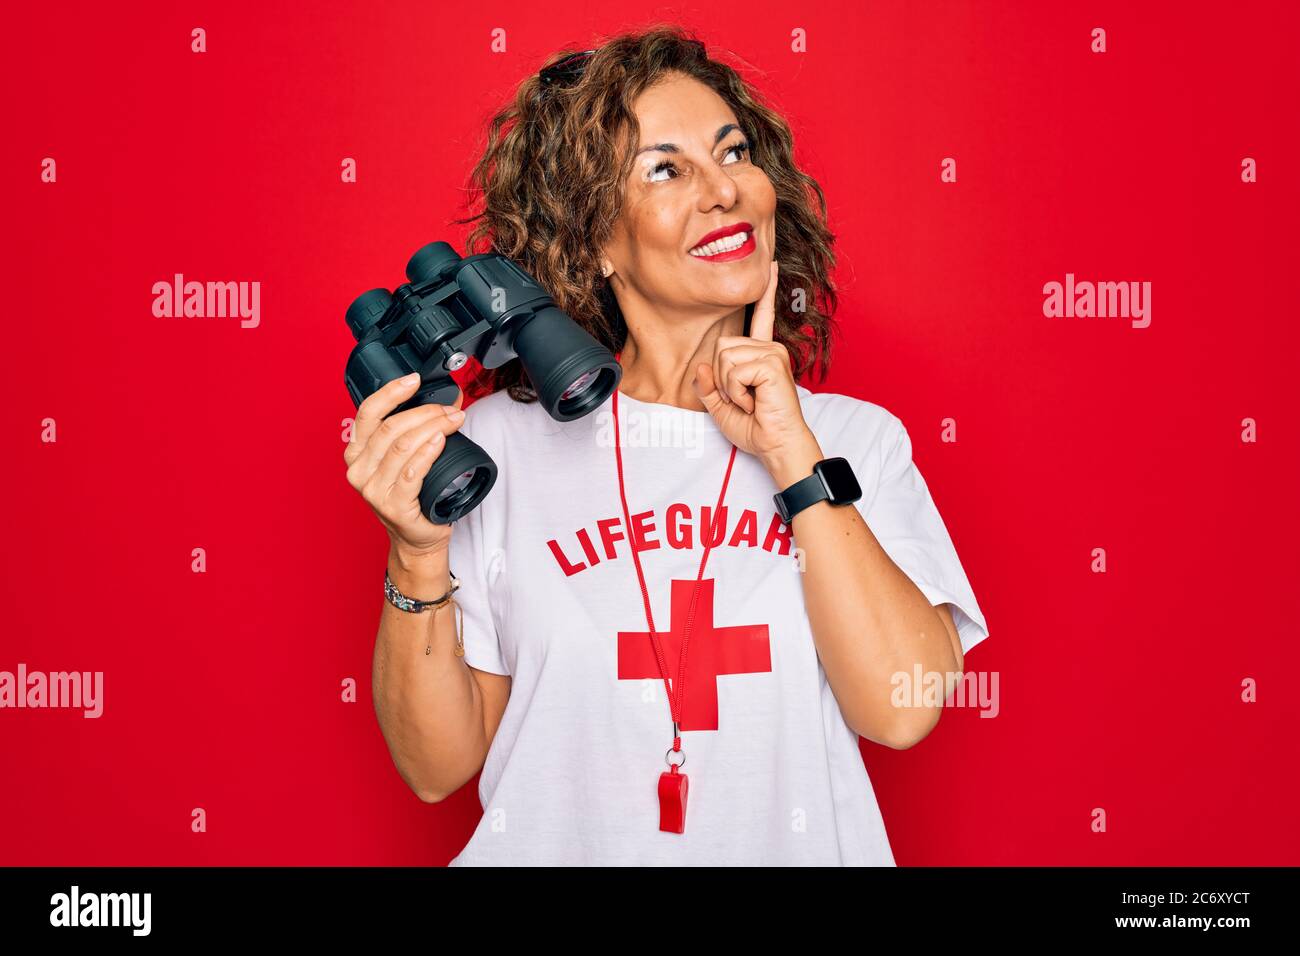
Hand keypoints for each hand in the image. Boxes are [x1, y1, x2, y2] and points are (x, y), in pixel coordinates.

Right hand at [343, 373, 467, 556]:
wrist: (417, 537)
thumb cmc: (412, 496)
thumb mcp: (405, 458)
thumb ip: (415, 429)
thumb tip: (447, 400)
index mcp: (357, 453)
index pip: (368, 413)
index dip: (391, 392)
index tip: (414, 380)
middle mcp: (358, 470)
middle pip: (391, 427)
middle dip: (425, 412)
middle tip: (450, 410)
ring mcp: (372, 489)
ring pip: (402, 446)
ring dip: (433, 428)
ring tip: (453, 421)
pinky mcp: (392, 505)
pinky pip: (411, 472)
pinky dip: (428, 453)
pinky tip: (440, 441)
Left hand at [692, 260, 819, 476]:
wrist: (777, 445)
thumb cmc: (757, 428)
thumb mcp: (721, 407)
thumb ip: (708, 386)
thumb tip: (702, 366)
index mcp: (761, 355)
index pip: (760, 317)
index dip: (765, 292)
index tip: (770, 265)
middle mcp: (769, 349)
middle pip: (721, 347)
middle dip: (721, 379)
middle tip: (741, 398)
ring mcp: (772, 353)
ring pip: (724, 358)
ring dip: (728, 386)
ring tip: (749, 400)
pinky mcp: (772, 362)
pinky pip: (734, 370)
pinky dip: (736, 391)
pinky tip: (754, 401)